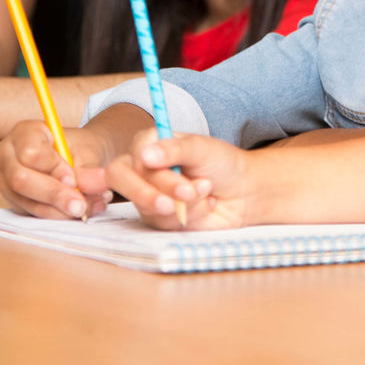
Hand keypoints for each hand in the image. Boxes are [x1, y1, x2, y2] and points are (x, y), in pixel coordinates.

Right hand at [0, 120, 111, 219]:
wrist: (79, 157)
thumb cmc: (81, 148)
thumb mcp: (89, 152)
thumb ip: (88, 169)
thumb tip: (90, 185)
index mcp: (24, 133)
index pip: (31, 153)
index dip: (53, 169)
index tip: (73, 179)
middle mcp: (7, 155)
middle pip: (20, 180)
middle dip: (53, 195)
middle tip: (80, 205)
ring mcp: (5, 180)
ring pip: (25, 201)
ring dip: (58, 210)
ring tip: (86, 208)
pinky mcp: (12, 199)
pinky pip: (31, 213)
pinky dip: (56, 215)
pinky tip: (76, 212)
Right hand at [105, 132, 252, 230]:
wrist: (242, 192)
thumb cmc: (222, 163)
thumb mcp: (203, 149)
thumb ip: (176, 149)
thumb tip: (145, 155)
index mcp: (150, 143)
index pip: (133, 154)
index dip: (150, 167)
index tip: (173, 169)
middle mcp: (142, 168)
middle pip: (122, 180)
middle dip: (153, 191)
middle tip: (187, 193)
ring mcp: (146, 193)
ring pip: (145, 204)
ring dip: (182, 201)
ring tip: (207, 190)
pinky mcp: (156, 217)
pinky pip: (160, 221)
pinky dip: (189, 214)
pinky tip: (205, 204)